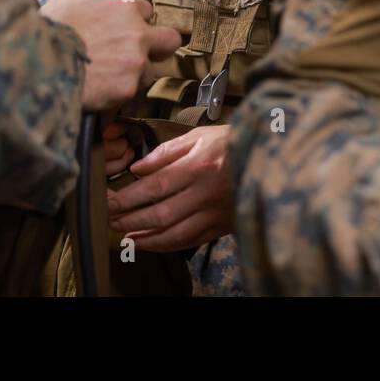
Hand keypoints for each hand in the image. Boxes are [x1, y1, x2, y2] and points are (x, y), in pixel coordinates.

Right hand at [39, 0, 180, 111]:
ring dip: (134, 74)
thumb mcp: (61, 0)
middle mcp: (137, 35)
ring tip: (109, 78)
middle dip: (159, 47)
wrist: (39, 65)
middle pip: (170, 40)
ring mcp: (136, 63)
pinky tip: (101, 92)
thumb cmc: (51, 31)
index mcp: (125, 9)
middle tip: (140, 54)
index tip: (124, 28)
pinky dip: (118, 94)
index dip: (136, 20)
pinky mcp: (128, 89)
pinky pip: (131, 93)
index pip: (147, 11)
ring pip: (149, 71)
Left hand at [106, 124, 234, 251]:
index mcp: (197, 167)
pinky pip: (191, 241)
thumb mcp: (199, 135)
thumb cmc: (232, 141)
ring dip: (146, 238)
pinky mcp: (222, 225)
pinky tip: (150, 243)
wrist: (271, 155)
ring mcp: (215, 213)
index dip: (127, 198)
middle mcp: (205, 193)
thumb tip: (137, 168)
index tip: (108, 200)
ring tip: (126, 236)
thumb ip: (166, 152)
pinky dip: (167, 245)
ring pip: (174, 233)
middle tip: (109, 220)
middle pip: (159, 214)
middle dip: (130, 220)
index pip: (153, 187)